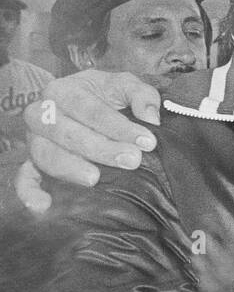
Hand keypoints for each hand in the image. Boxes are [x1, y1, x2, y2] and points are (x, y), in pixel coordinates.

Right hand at [23, 70, 159, 198]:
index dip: (119, 126)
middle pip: (65, 132)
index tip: (148, 141)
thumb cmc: (107, 96)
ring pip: (45, 155)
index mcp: (62, 90)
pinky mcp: (31, 163)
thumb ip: (142, 95)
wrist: (87, 104)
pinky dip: (29, 192)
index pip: (89, 109)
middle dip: (101, 148)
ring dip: (71, 168)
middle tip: (132, 160)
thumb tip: (150, 118)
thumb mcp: (126, 86)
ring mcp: (33, 140)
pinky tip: (44, 205)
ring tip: (95, 179)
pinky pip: (24, 178)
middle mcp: (41, 113)